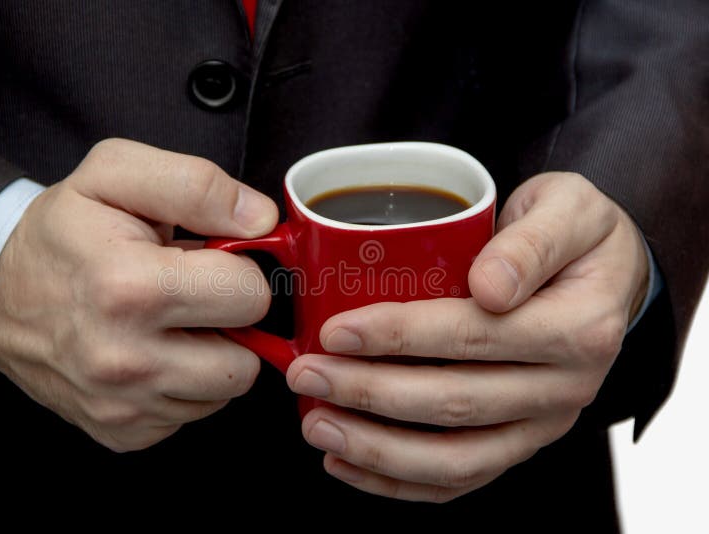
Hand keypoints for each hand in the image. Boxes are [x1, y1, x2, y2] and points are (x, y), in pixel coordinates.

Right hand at [0, 139, 277, 451]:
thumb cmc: (62, 231)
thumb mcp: (116, 174)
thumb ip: (196, 186)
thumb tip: (261, 220)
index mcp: (132, 289)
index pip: (251, 296)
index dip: (239, 271)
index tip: (210, 262)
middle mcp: (127, 360)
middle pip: (247, 360)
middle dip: (232, 323)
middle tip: (195, 296)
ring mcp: (122, 405)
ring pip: (222, 392)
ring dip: (211, 357)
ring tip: (172, 324)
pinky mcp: (120, 431)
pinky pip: (189, 415)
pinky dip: (183, 386)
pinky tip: (153, 353)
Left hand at [287, 172, 648, 501]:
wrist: (609, 279)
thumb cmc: (576, 235)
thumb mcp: (566, 208)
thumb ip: (530, 241)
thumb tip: (490, 287)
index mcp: (579, 327)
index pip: (476, 336)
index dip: (400, 336)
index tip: (336, 330)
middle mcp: (565, 387)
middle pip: (456, 403)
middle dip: (369, 393)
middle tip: (306, 374)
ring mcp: (543, 424)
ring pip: (455, 458)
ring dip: (377, 449)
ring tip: (316, 426)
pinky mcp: (521, 443)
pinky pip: (461, 478)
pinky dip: (400, 481)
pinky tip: (349, 463)